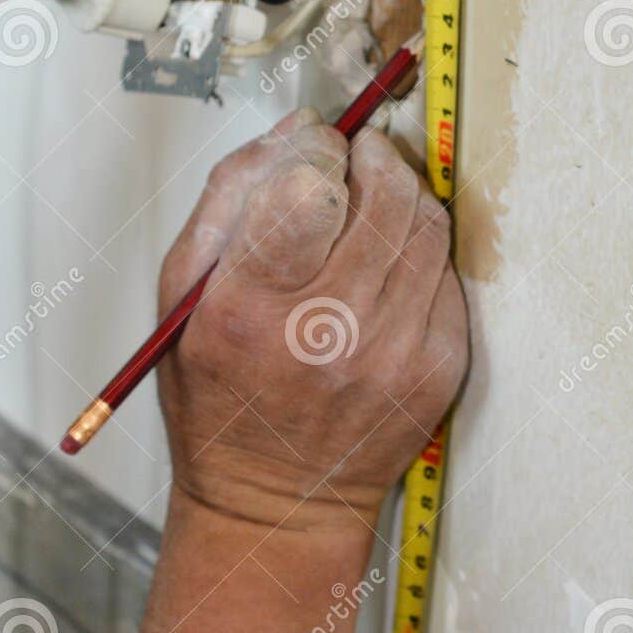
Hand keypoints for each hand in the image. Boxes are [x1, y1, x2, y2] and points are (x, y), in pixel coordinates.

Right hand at [157, 108, 467, 531]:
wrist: (277, 503)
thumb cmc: (222, 399)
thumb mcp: (184, 298)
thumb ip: (229, 200)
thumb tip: (295, 130)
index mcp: (252, 308)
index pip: (309, 186)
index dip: (319, 148)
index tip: (317, 148)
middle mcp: (329, 332)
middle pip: (384, 196)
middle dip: (374, 156)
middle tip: (361, 154)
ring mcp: (393, 353)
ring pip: (427, 226)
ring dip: (405, 193)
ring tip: (378, 198)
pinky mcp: (438, 368)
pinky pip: (448, 274)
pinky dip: (422, 251)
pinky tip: (391, 264)